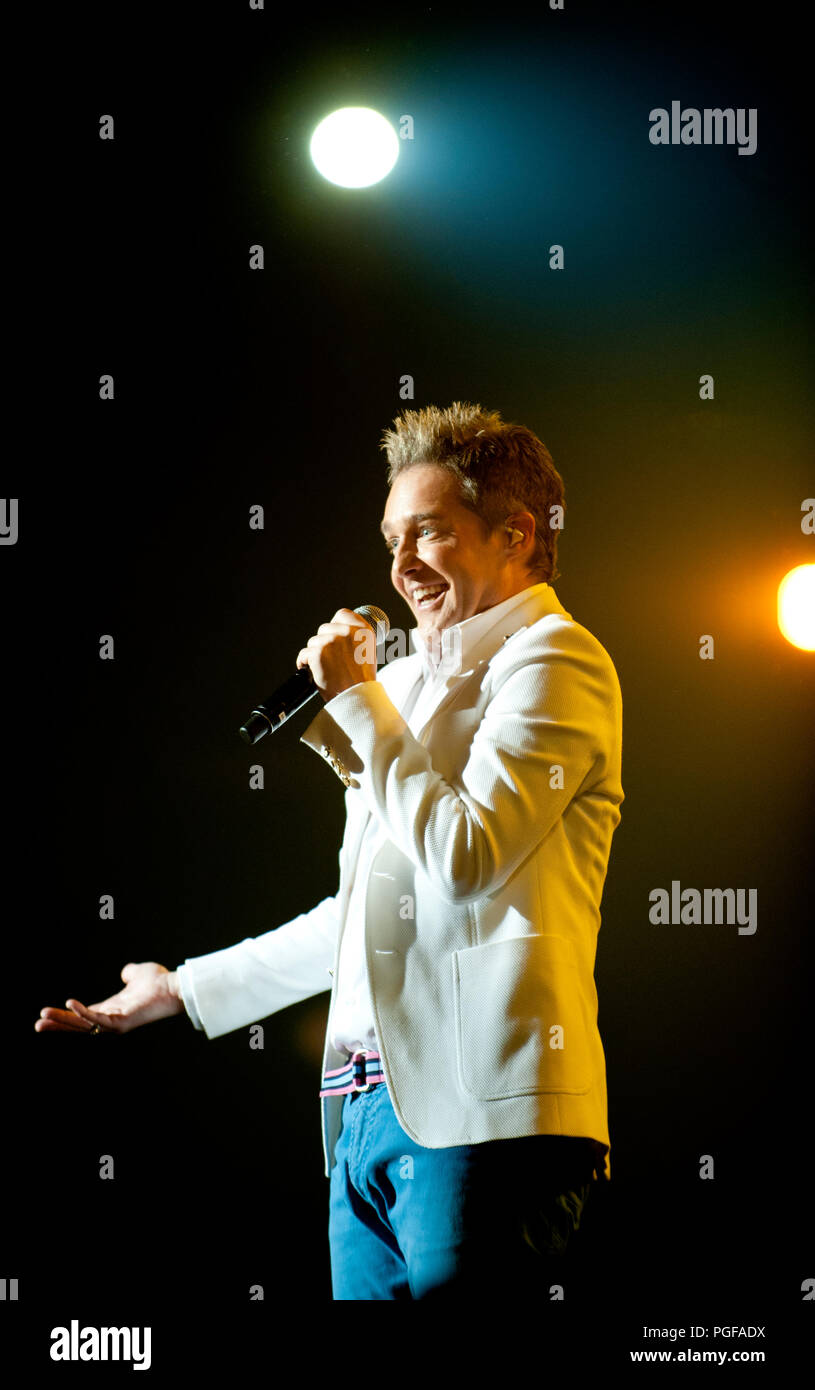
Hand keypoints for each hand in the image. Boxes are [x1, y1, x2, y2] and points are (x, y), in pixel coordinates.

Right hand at [35, 962, 184, 1034]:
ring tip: (43, 1015)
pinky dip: (83, 1012)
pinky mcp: (122, 1022)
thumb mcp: (137, 974)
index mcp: (111, 1010)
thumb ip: (128, 974)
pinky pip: (98, 1019)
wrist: (175, 987)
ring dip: (63, 1020)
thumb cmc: (159, 982)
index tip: (46, 1014)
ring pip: (83, 1024)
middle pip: (78, 1024)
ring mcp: (116, 1023)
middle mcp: (111, 1019)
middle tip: (37, 1023)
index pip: (83, 1016)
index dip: (65, 1016)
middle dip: (58, 1024)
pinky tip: (69, 1003)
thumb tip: (125, 972)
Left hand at [295, 607, 377, 701]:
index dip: (335, 626)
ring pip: (313, 641)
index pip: (342, 614)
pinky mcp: (318, 652)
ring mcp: (331, 640)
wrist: (357, 697)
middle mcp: (347, 632)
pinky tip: (312, 670)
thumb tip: (338, 630)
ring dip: (315, 654)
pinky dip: (304, 663)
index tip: (334, 637)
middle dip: (324, 642)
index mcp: (363, 630)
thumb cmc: (361, 679)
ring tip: (326, 668)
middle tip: (331, 659)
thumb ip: (356, 637)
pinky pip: (304, 654)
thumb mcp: (368, 651)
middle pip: (324, 628)